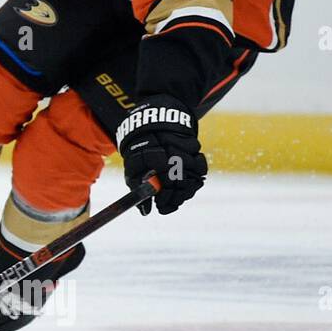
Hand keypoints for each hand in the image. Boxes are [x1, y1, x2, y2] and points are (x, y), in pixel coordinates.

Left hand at [115, 95, 206, 214]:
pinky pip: (200, 169)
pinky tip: (185, 182)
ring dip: (184, 190)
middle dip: (174, 199)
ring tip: (175, 195)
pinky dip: (194, 178)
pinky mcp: (195, 147)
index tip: (160, 208)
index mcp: (154, 157)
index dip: (164, 200)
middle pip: (181, 185)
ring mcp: (185, 150)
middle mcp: (172, 153)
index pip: (164, 186)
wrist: (153, 118)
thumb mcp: (132, 165)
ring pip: (192, 179)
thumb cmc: (140, 147)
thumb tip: (145, 211)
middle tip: (166, 205)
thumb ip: (138, 187)